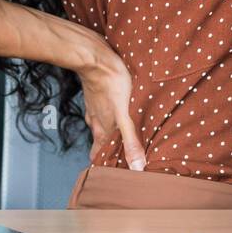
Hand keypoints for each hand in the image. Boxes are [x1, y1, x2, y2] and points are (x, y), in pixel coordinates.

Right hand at [65, 23, 146, 169]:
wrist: (95, 58)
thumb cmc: (111, 84)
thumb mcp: (125, 115)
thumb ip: (131, 140)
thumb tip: (137, 167)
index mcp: (102, 129)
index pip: (98, 155)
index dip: (104, 164)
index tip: (110, 174)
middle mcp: (96, 121)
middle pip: (99, 141)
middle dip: (108, 150)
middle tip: (119, 156)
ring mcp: (94, 106)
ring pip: (99, 125)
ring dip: (108, 132)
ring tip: (120, 136)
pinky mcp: (96, 93)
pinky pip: (100, 109)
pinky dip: (107, 114)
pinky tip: (114, 109)